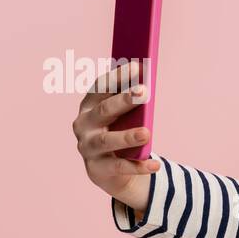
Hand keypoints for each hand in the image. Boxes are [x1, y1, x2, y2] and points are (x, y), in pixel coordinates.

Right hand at [72, 60, 159, 206]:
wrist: (112, 172)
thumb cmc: (120, 133)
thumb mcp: (125, 117)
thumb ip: (132, 104)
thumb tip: (147, 87)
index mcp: (89, 106)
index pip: (101, 87)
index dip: (118, 76)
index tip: (138, 65)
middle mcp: (83, 125)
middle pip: (103, 111)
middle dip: (124, 101)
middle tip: (144, 92)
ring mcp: (87, 148)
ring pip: (107, 141)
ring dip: (127, 136)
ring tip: (147, 133)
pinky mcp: (96, 169)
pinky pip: (119, 167)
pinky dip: (138, 166)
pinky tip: (154, 164)